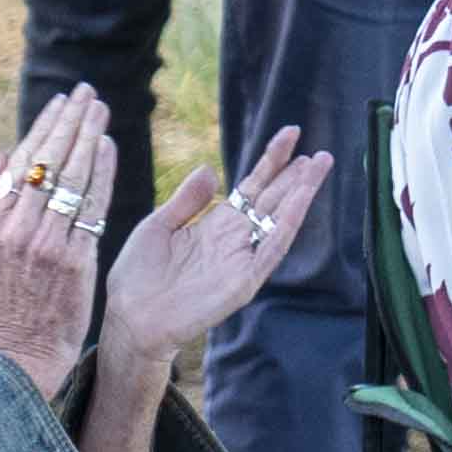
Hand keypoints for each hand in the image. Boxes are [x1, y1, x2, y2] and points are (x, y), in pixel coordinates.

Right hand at [0, 85, 114, 386]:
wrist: (22, 350)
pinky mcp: (73, 258)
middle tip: (87, 92)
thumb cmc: (8, 298)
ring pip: (70, 178)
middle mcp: (15, 227)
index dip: (43, 127)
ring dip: (88, 137)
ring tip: (101, 109)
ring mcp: (44, 242)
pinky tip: (109, 147)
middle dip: (69, 121)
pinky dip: (101, 173)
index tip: (61, 101)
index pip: (21, 161)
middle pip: (47, 162)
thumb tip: (1, 156)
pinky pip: (90, 206)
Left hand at [99, 135, 323, 368]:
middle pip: (273, 200)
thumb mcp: (158, 226)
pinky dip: (289, 222)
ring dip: (302, 194)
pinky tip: (301, 200)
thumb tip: (209, 169)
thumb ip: (187, 200)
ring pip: (280, 220)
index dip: (272, 161)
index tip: (291, 134)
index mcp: (216, 225)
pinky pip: (272, 248)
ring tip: (320, 166)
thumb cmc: (137, 276)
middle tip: (321, 153)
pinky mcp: (244, 281)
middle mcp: (234, 240)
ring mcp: (242, 260)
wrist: (130, 317)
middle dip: (296, 176)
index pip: (252, 187)